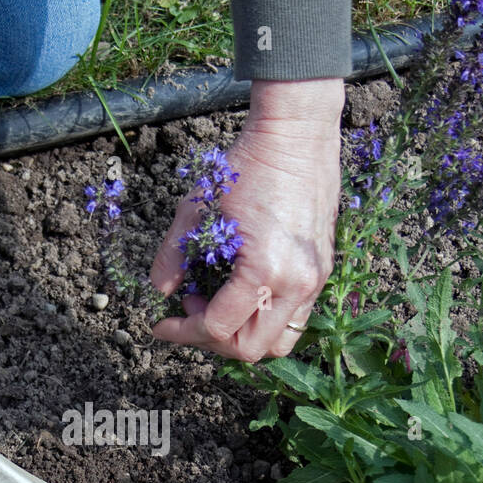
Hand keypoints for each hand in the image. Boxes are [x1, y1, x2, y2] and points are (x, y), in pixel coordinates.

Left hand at [150, 78, 343, 361]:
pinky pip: (294, 317)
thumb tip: (161, 291)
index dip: (183, 331)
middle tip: (188, 313)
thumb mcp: (196, 208)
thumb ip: (173, 256)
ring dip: (242, 336)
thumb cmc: (248, 164)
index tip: (162, 324)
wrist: (297, 134)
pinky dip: (263, 318)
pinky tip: (239, 293)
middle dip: (212, 340)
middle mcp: (298, 282)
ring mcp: (315, 279)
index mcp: (266, 269)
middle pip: (251, 349)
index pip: (219, 328)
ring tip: (215, 307)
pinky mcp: (321, 271)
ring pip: (278, 341)